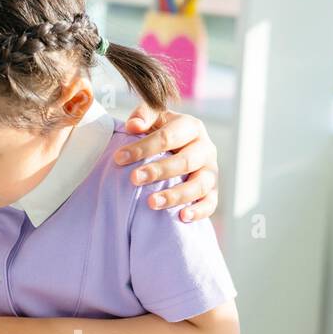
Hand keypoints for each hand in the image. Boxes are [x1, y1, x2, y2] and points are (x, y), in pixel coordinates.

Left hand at [115, 104, 218, 221]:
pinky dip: (199, 211)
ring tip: (151, 203)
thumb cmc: (161, 131)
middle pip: (185, 161)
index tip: (119, 158)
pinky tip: (182, 217)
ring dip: (175, 195)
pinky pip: (210, 203)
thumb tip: (133, 126)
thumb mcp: (154, 118)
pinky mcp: (213, 191)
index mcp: (191, 127)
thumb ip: (143, 116)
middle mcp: (206, 148)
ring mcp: (211, 171)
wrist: (180, 146)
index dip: (143, 147)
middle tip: (133, 178)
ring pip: (199, 185)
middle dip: (158, 171)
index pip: (168, 137)